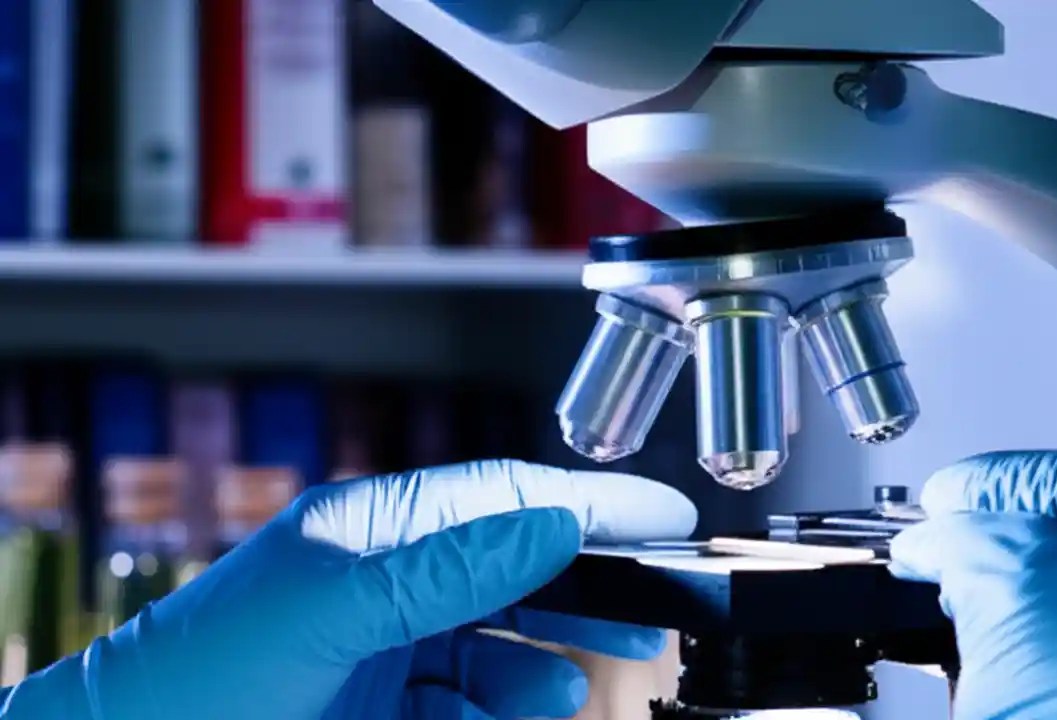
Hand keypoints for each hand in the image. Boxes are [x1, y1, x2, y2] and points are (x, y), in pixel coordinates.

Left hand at [1, 460, 696, 719]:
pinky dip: (499, 716)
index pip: (506, 500)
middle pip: (519, 573)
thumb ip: (448, 567)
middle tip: (655, 613)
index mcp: (377, 530)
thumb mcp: (331, 607)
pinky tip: (504, 719)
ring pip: (504, 648)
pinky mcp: (391, 711)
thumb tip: (555, 521)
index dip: (591, 504)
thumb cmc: (202, 673)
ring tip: (567, 687)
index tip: (664, 517)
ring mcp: (391, 650)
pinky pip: (473, 707)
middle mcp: (392, 583)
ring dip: (543, 667)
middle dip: (587, 590)